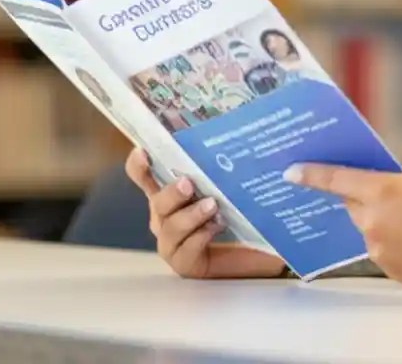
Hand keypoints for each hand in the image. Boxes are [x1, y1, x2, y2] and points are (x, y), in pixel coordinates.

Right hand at [125, 147, 284, 279]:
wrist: (262, 251)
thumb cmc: (244, 214)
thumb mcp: (234, 189)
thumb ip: (226, 170)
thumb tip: (234, 136)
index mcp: (171, 196)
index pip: (147, 179)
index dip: (139, 167)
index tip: (142, 152)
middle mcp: (166, 218)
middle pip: (158, 203)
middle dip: (171, 193)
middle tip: (188, 183)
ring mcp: (173, 243)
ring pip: (170, 227)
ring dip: (189, 215)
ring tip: (212, 206)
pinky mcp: (186, 264)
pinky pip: (185, 250)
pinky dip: (199, 237)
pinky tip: (216, 227)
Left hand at [284, 163, 401, 291]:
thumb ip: (397, 179)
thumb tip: (381, 186)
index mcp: (383, 191)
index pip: (336, 180)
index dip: (311, 175)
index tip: (291, 172)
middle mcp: (374, 222)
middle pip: (353, 208)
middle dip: (366, 202)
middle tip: (396, 200)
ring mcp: (382, 251)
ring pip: (370, 233)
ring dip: (385, 225)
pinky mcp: (393, 273)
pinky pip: (385, 253)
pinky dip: (398, 246)